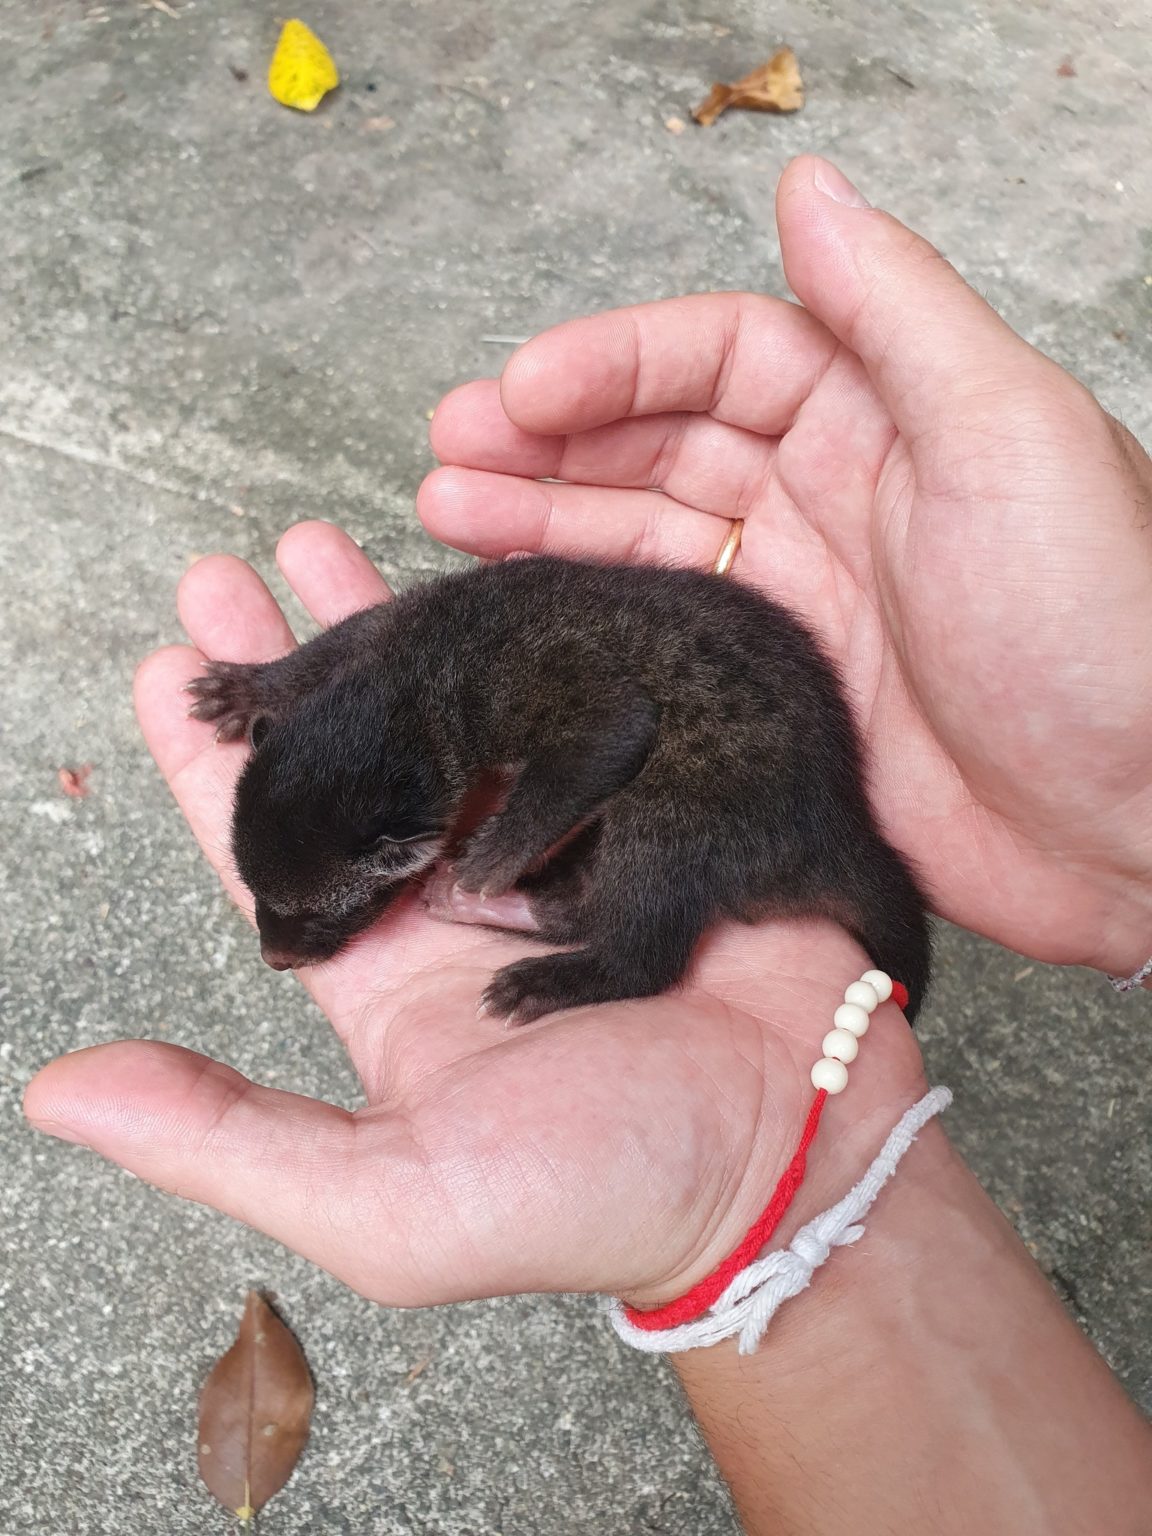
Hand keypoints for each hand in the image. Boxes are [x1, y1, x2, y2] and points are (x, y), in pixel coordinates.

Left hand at [24, 523, 926, 1307]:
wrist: (792, 1151)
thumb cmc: (604, 1195)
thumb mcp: (388, 1199)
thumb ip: (225, 1137)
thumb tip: (58, 1092)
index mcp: (385, 981)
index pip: (269, 851)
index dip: (211, 761)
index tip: (167, 667)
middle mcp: (456, 905)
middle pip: (350, 759)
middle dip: (288, 666)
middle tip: (233, 575)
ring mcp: (555, 850)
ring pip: (448, 715)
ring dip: (390, 633)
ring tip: (326, 545)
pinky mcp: (637, 812)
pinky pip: (560, 712)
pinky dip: (512, 648)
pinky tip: (481, 592)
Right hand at [421, 155, 1151, 979]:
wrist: (1135, 830)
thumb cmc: (1102, 635)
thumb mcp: (1009, 435)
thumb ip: (896, 311)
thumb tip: (805, 188)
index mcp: (886, 417)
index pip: (721, 355)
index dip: (615, 363)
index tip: (521, 390)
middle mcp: (835, 498)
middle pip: (664, 441)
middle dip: (551, 438)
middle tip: (450, 451)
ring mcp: (800, 602)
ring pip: (646, 534)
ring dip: (545, 516)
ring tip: (446, 509)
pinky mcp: (777, 695)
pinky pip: (660, 632)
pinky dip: (586, 610)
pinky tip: (519, 600)